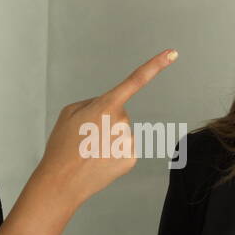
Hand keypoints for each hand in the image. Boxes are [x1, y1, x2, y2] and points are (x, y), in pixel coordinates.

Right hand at [35, 49, 178, 207]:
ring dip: (108, 139)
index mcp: (106, 105)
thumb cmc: (62, 146)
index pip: (136, 80)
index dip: (156, 65)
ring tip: (89, 151)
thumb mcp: (69, 112)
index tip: (173, 53)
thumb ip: (92, 102)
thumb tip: (107, 106)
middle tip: (85, 137)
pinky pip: (124, 148)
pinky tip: (99, 161)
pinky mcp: (131, 158)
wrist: (61, 181)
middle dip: (104, 122)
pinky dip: (113, 153)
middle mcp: (122, 121)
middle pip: (118, 114)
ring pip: (121, 133)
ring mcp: (129, 141)